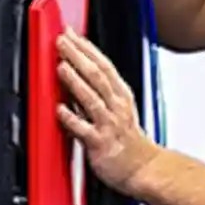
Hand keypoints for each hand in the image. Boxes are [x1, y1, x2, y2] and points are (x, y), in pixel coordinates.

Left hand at [55, 26, 161, 196]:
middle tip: (62, 41)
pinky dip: (71, 118)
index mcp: (121, 95)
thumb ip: (102, 91)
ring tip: (61, 66)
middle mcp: (116, 107)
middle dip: (78, 56)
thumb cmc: (131, 141)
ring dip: (75, 81)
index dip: (87, 47)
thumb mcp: (121, 108)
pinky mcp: (100, 144)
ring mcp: (109, 125)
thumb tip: (80, 71)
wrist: (145, 170)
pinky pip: (83, 130)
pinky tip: (59, 110)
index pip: (104, 64)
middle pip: (96, 75)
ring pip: (91, 98)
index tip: (72, 34)